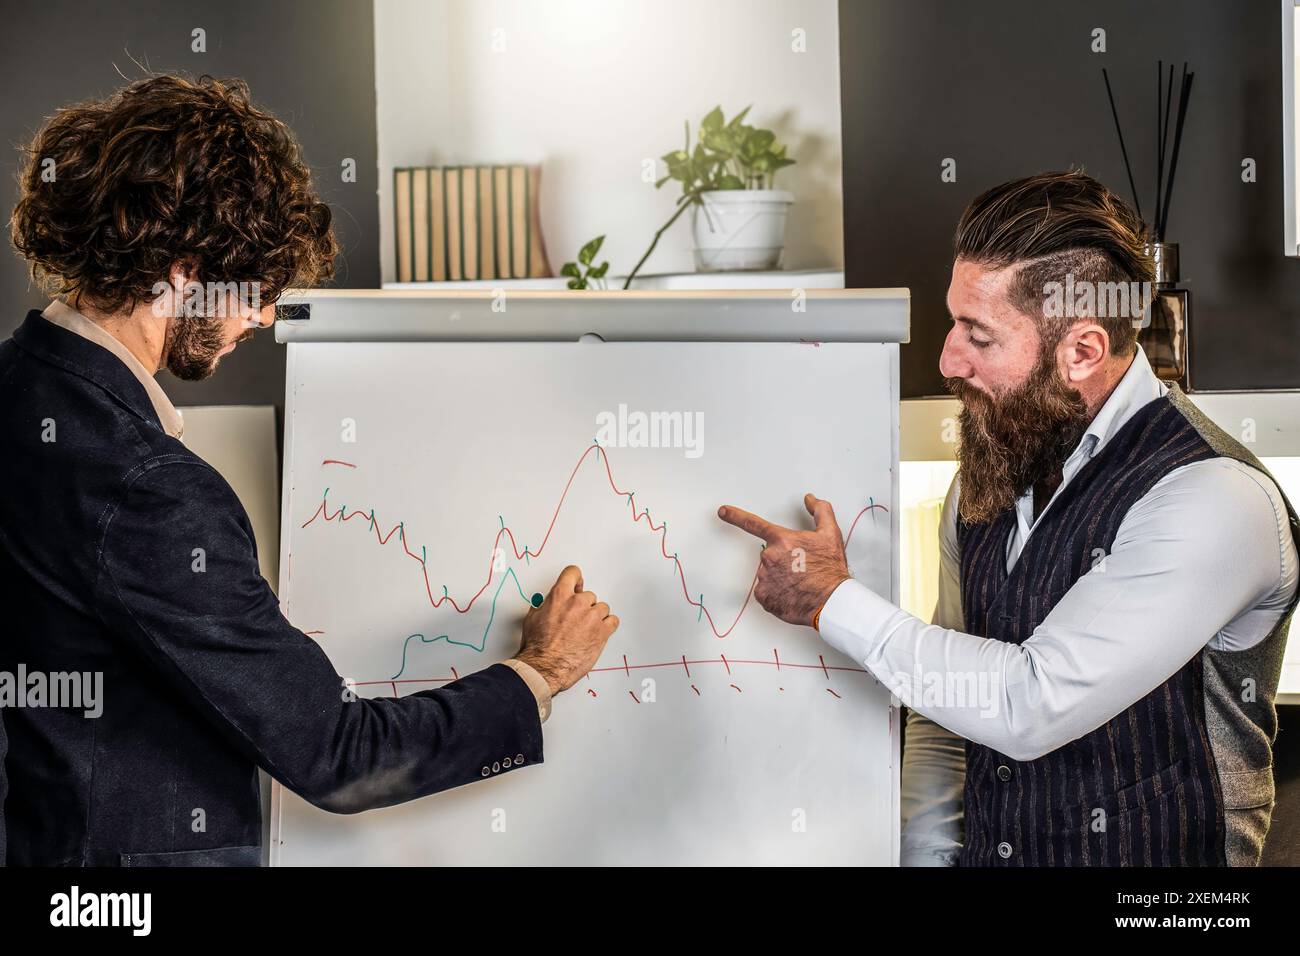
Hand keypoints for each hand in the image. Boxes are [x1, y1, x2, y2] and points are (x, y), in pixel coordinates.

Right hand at [516, 565, 618, 694]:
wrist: (545, 667)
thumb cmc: (537, 647)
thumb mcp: (533, 618)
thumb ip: (546, 606)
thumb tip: (548, 604)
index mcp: (560, 596)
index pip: (573, 573)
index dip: (575, 580)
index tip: (577, 584)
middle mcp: (578, 603)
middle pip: (589, 595)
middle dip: (583, 606)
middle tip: (576, 620)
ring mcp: (592, 617)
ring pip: (602, 608)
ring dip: (595, 617)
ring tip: (585, 630)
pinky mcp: (602, 632)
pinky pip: (613, 621)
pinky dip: (607, 626)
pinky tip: (598, 633)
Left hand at [717, 493, 850, 626]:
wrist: (831, 601)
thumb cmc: (830, 570)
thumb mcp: (830, 534)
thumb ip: (820, 511)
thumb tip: (810, 499)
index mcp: (782, 540)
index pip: (754, 524)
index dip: (736, 516)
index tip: (723, 511)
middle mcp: (769, 557)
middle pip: (769, 554)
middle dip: (782, 559)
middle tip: (800, 568)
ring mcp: (764, 578)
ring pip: (767, 573)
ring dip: (780, 577)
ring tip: (799, 583)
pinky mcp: (763, 596)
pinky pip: (765, 591)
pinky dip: (776, 593)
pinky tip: (791, 593)